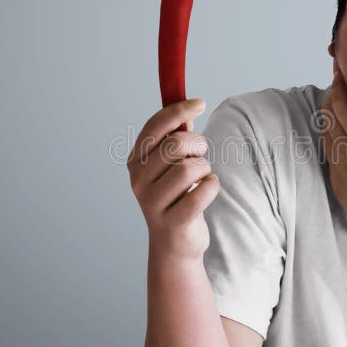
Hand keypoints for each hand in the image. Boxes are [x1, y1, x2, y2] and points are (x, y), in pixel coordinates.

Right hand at [126, 98, 219, 263]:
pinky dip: (212, 187)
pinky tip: (205, 193)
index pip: (155, 126)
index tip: (200, 103)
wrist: (174, 244)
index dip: (179, 110)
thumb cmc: (176, 196)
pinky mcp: (173, 221)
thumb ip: (175, 136)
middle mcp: (138, 180)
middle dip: (198, 145)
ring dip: (205, 169)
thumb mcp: (170, 164)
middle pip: (177, 144)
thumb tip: (189, 107)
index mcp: (135, 161)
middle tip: (200, 156)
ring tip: (200, 179)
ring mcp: (153, 203)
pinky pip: (204, 191)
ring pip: (191, 168)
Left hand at [321, 69, 346, 243]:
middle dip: (331, 98)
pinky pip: (327, 152)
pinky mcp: (335, 180)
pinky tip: (332, 128)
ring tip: (333, 100)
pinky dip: (328, 137)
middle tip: (336, 82)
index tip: (339, 74)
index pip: (344, 110)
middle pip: (329, 118)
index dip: (339, 90)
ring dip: (327, 116)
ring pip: (325, 134)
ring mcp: (339, 168)